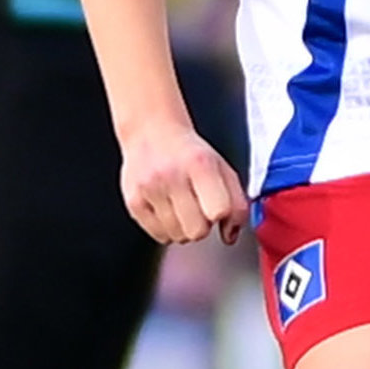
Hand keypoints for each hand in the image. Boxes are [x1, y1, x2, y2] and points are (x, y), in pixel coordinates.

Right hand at [116, 116, 249, 247]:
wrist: (151, 132)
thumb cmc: (189, 152)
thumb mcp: (222, 168)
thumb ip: (236, 202)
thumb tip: (230, 235)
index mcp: (200, 164)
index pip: (219, 211)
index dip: (222, 215)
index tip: (218, 208)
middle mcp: (173, 176)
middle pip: (198, 231)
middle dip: (203, 225)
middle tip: (198, 208)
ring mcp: (150, 189)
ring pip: (178, 237)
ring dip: (184, 228)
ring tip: (181, 207)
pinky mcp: (133, 201)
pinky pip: (159, 236)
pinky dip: (166, 229)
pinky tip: (167, 210)